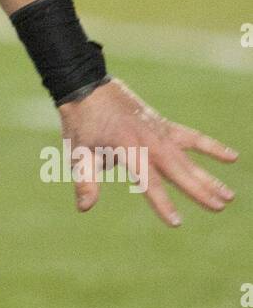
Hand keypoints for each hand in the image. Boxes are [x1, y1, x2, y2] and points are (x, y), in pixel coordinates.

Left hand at [58, 78, 237, 225]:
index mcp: (126, 147)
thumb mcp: (77, 152)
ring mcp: (158, 131)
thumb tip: (84, 208)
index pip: (147, 181)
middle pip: (177, 170)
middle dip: (198, 190)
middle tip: (219, 208)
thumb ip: (85, 181)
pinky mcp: (163, 124)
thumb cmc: (80, 123)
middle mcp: (147, 140)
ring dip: (209, 176)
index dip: (162, 202)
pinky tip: (232, 157)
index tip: (176, 222)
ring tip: (229, 195)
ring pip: (188, 157)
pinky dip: (210, 146)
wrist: (87, 85)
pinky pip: (191, 137)